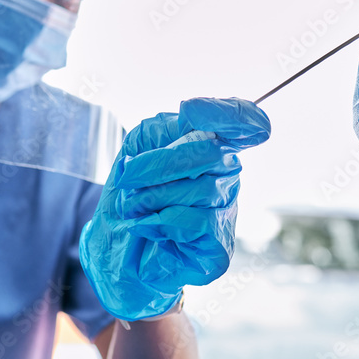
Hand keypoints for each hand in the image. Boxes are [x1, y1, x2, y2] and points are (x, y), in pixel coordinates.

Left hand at [80, 97, 270, 320]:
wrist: (117, 248)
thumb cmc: (131, 196)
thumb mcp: (135, 149)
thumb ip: (162, 127)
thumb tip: (191, 113)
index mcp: (210, 143)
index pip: (241, 120)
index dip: (233, 114)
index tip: (193, 110)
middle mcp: (226, 173)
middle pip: (210, 151)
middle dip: (157, 164)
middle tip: (128, 179)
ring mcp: (227, 209)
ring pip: (201, 188)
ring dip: (152, 197)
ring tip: (134, 207)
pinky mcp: (219, 245)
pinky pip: (196, 222)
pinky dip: (160, 222)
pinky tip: (148, 227)